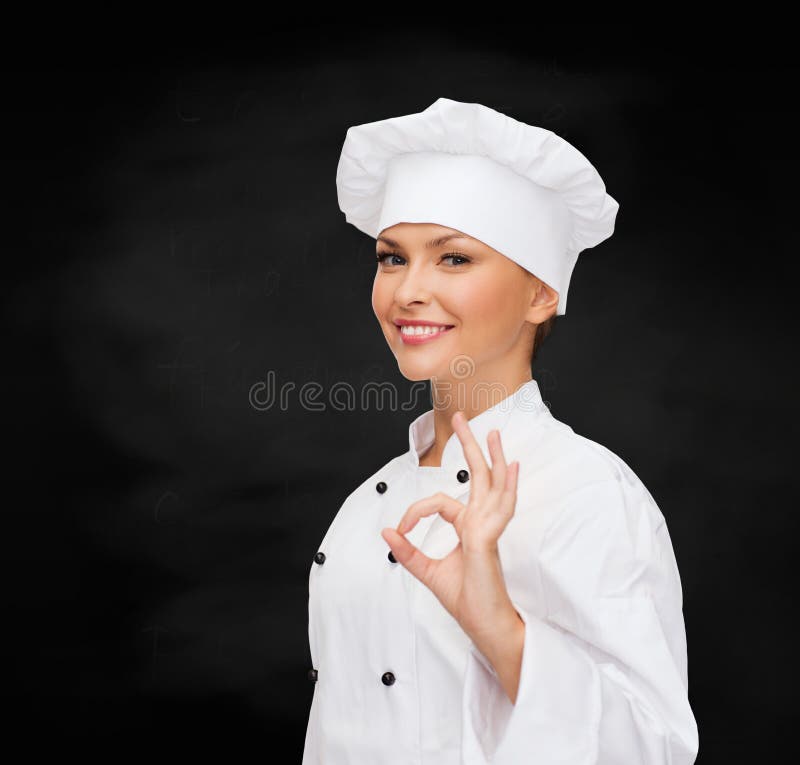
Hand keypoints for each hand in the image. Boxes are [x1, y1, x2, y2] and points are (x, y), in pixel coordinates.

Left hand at [380, 410, 520, 641]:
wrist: (486, 628)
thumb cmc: (467, 601)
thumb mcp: (428, 573)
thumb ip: (408, 553)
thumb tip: (386, 532)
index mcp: (469, 528)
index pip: (441, 503)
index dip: (414, 512)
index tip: (398, 531)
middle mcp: (481, 524)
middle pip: (478, 477)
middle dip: (471, 446)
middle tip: (464, 417)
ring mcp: (488, 530)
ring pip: (492, 485)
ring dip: (493, 456)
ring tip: (492, 432)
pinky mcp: (488, 541)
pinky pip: (496, 510)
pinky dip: (506, 487)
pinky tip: (510, 466)